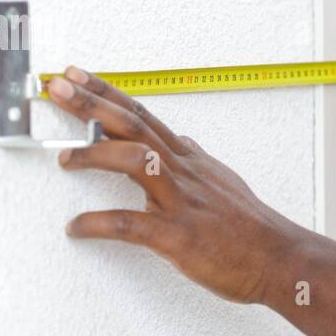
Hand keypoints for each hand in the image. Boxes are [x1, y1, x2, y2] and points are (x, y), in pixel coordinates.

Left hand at [45, 66, 295, 304]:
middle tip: (57, 88)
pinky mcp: (177, 236)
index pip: (142, 115)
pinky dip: (97, 224)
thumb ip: (195, 160)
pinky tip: (76, 227)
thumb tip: (180, 141)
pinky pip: (129, 225)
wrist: (278, 258)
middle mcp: (183, 172)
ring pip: (135, 162)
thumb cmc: (250, 227)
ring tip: (63, 157)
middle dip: (92, 104)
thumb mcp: (222, 180)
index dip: (107, 93)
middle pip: (133, 126)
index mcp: (189, 159)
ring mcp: (181, 202)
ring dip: (94, 154)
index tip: (77, 77)